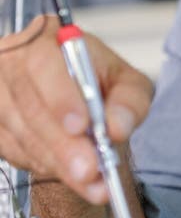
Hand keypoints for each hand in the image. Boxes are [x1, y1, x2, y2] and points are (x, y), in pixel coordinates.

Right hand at [0, 15, 152, 203]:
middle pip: (30, 104)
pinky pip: (14, 151)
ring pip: (21, 133)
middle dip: (63, 143)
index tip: (82, 125)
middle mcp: (15, 60)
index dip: (60, 96)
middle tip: (90, 169)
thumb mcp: (128, 84)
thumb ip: (129, 103)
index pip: (44, 62)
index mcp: (49, 37)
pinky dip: (44, 165)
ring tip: (91, 180)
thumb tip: (116, 127)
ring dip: (57, 162)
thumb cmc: (100, 82)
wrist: (81, 101)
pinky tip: (67, 170)